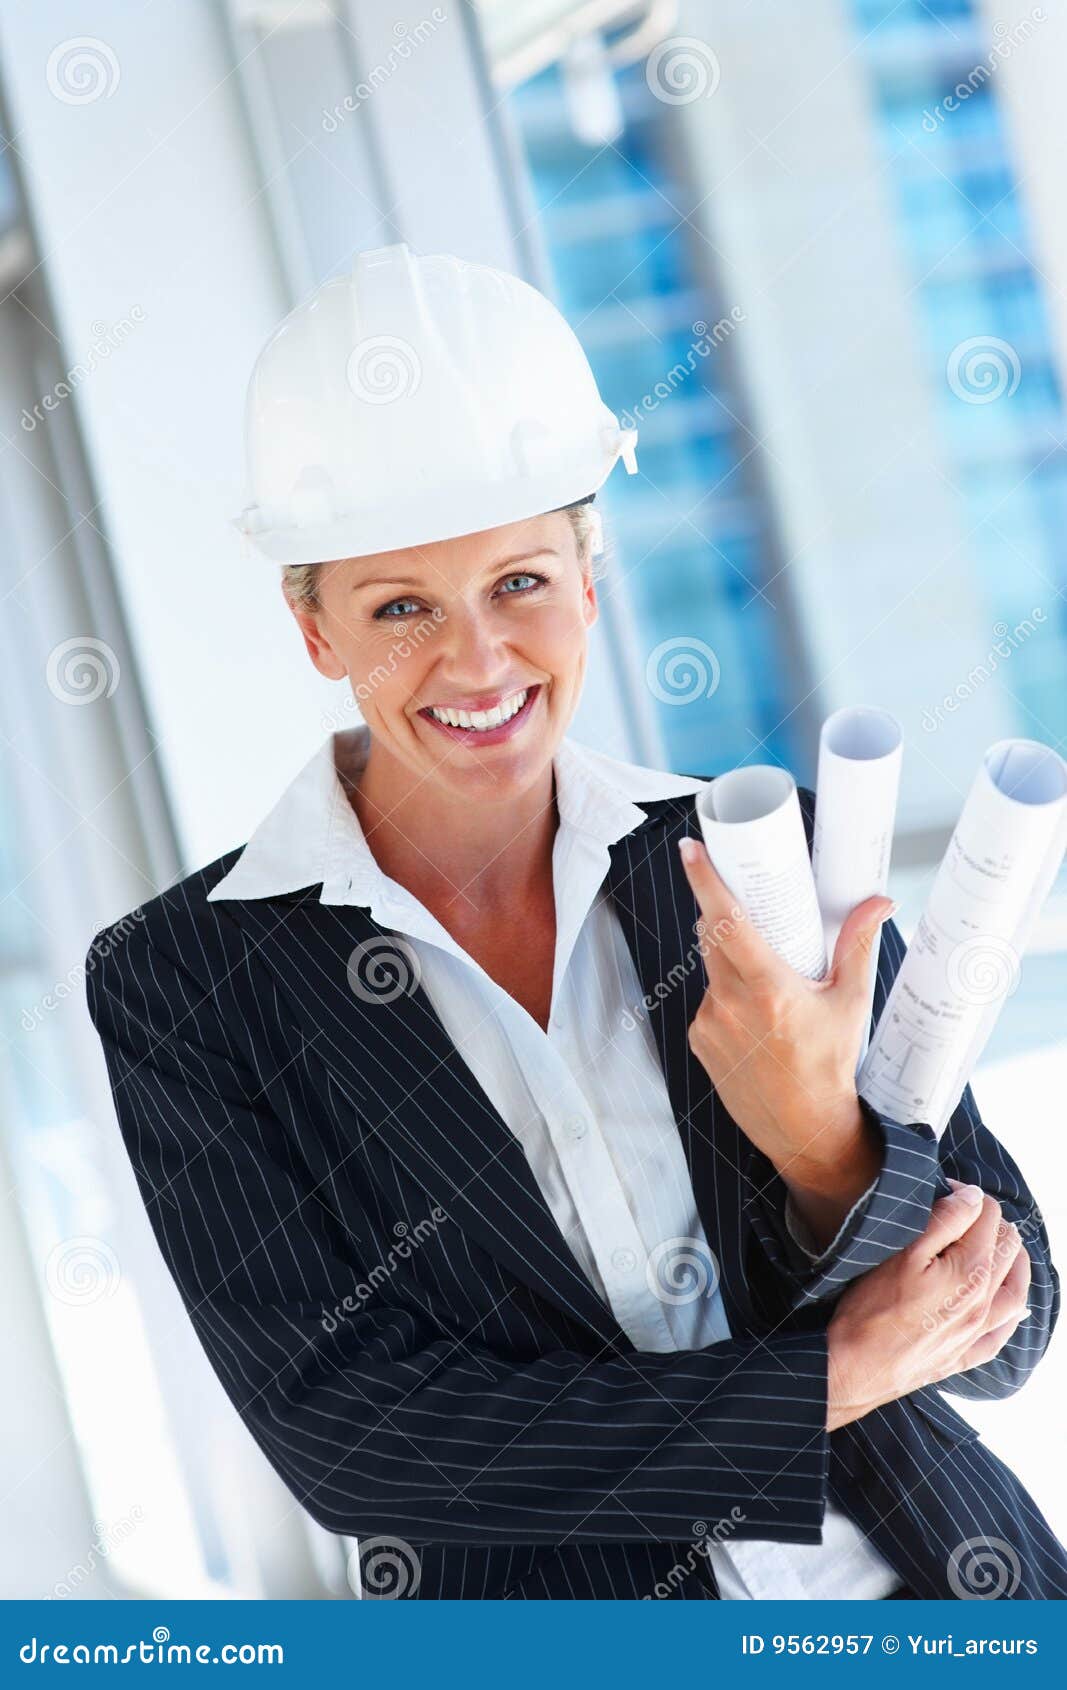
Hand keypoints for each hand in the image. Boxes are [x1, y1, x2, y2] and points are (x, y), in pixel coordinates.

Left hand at [677, 834, 891, 1210]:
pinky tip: (753, 1018)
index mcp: (768, 989)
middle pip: (714, 936)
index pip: (728, 921)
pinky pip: (708, 999)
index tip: (690, 849)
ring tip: (768, 986)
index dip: (705, 880)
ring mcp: (709, 1022)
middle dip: (725, 915)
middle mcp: (731, 1003)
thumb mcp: (849, 1003)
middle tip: (747, 905)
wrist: (804, 1130)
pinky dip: (727, 996)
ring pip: (712, 969)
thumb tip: (879, 902)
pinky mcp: (698, 1039)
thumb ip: (856, 945)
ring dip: (732, 963)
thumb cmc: (830, 1064)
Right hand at [825, 1184, 1030, 1430]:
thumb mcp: (903, 1253)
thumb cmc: (872, 1309)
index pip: (989, 1217)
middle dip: (993, 1221)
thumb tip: (975, 1198)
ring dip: (1013, 1261)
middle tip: (965, 1210)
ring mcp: (977, 1332)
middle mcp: (983, 1303)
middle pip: (1009, 1248)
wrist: (855, 1368)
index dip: (969, 1195)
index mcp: (971, 1272)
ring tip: (1000, 1245)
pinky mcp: (965, 1355)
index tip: (946, 1189)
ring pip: (1016, 1290)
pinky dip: (1012, 1313)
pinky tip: (1004, 1304)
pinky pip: (1003, 1333)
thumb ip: (944, 1221)